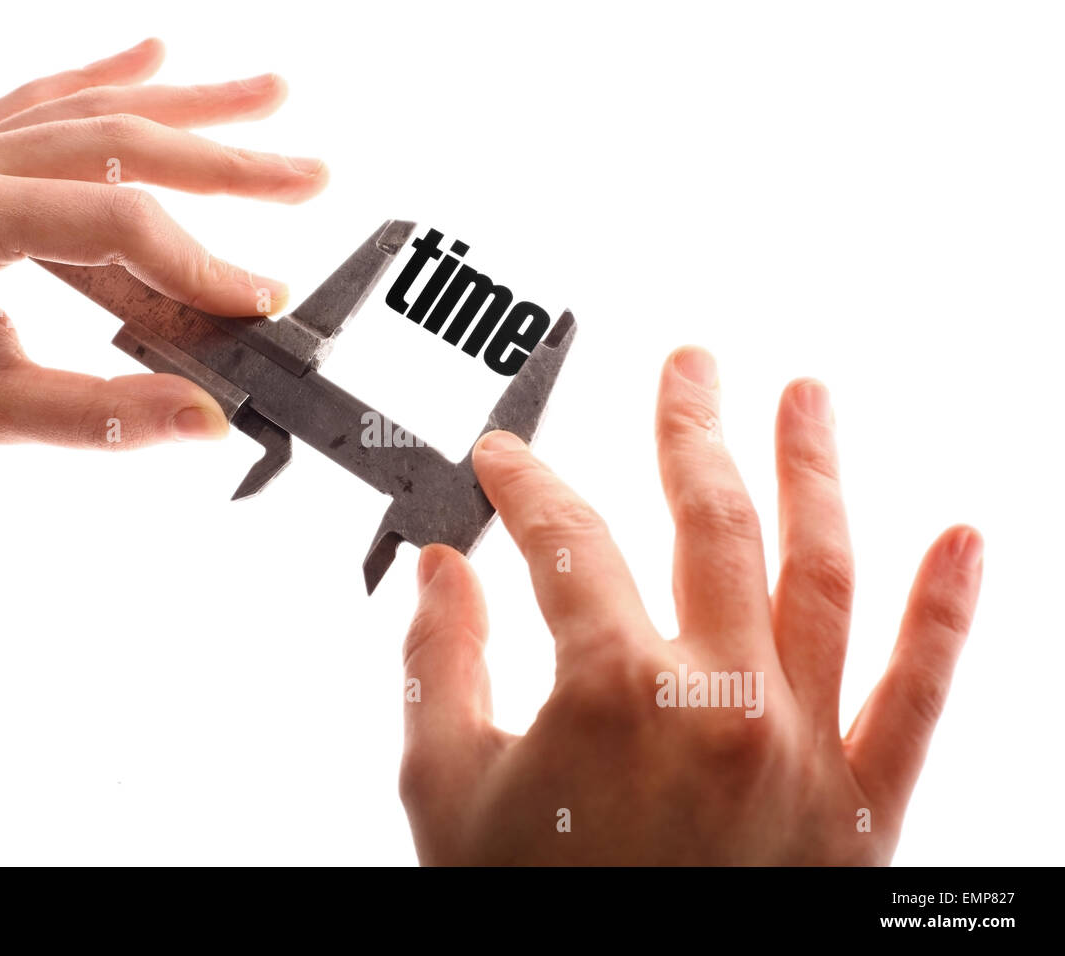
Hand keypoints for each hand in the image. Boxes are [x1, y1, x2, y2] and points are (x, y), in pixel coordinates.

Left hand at [0, 38, 326, 505]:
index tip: (259, 302)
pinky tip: (154, 55)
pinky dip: (104, 78)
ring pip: (90, 108)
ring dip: (186, 104)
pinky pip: (39, 101)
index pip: (117, 222)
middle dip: (227, 159)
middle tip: (309, 173)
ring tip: (268, 95)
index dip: (203, 264)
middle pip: (121, 143)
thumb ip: (106, 418)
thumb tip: (208, 416)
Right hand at [400, 347, 982, 863]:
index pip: (562, 539)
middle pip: (708, 521)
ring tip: (807, 399)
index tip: (504, 461)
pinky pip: (920, 693)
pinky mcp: (865, 808)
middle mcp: (722, 701)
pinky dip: (949, 611)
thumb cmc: (528, 915)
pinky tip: (966, 537)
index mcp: (613, 691)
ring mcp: (804, 747)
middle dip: (690, 428)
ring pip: (823, 573)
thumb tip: (435, 574)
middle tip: (690, 364)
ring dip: (816, 471)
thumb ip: (436, 666)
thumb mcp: (442, 794)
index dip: (525, 483)